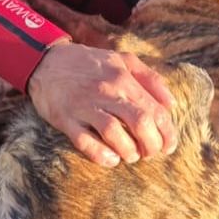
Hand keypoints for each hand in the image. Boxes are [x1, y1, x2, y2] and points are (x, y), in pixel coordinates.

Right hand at [27, 41, 176, 167]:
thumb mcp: (123, 60)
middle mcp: (107, 91)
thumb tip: (171, 104)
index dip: (167, 133)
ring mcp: (85, 105)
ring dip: (128, 151)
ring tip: (131, 155)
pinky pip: (85, 142)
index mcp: (123, 77)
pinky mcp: (66, 119)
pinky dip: (101, 155)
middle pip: (140, 122)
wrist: (47, 62)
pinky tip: (111, 159)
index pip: (155, 110)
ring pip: (114, 133)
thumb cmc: (90, 63)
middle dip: (151, 145)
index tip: (169, 146)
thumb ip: (150, 78)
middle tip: (150, 153)